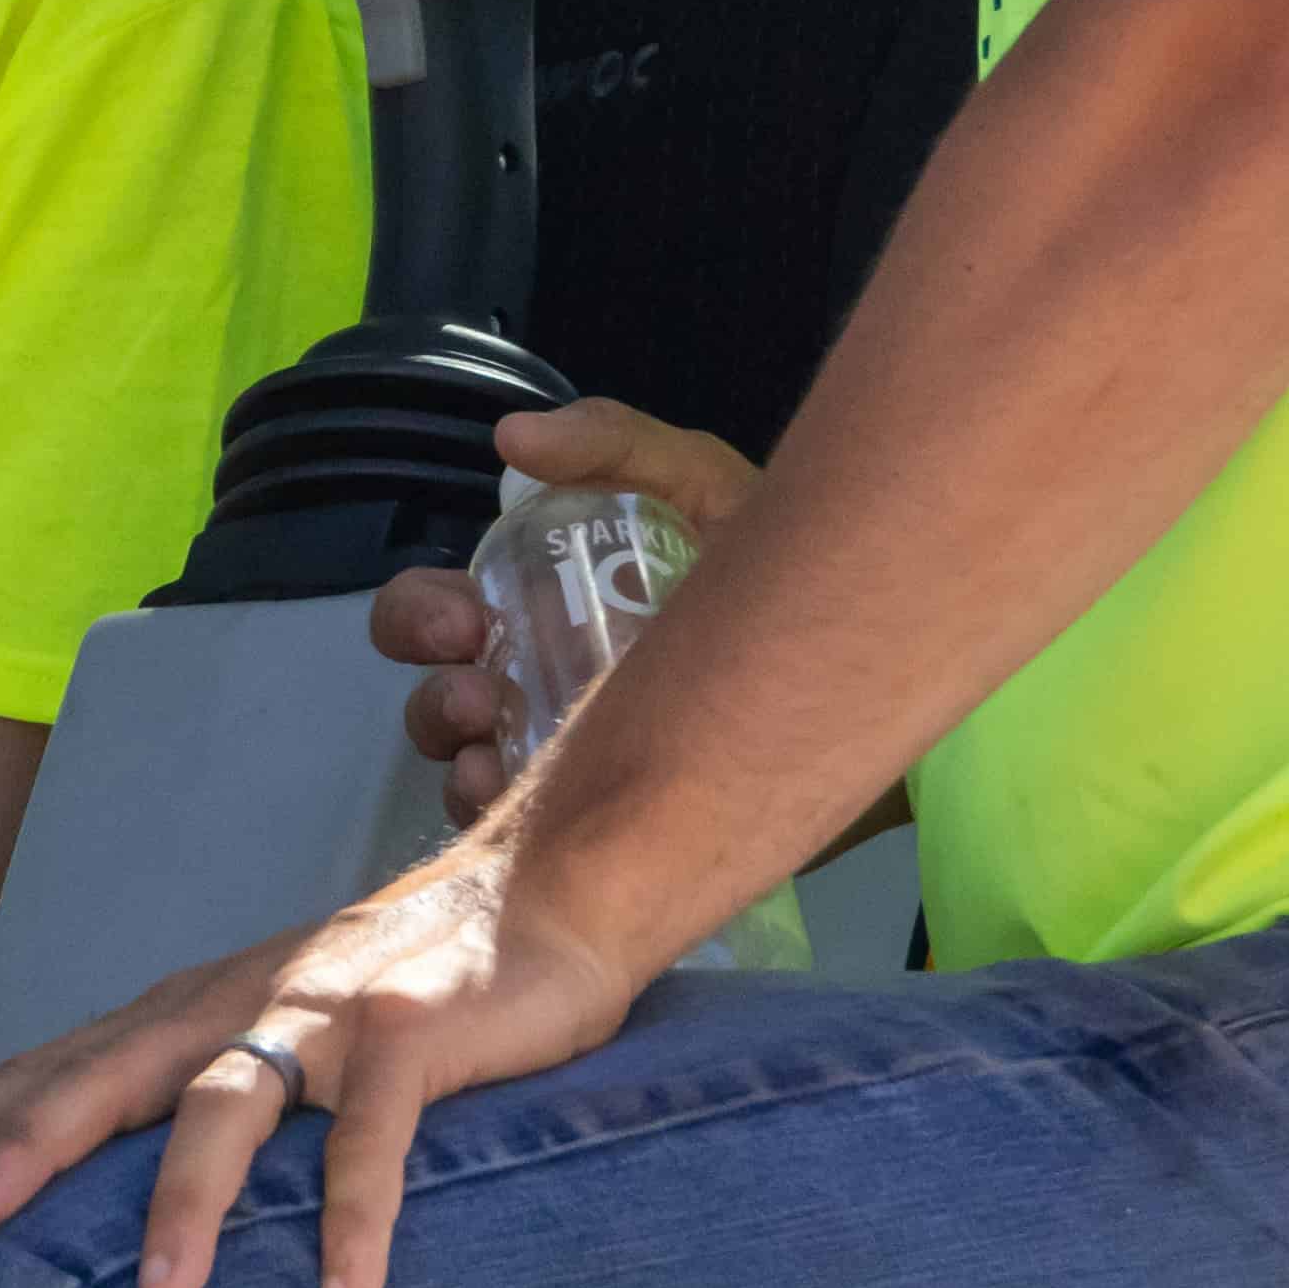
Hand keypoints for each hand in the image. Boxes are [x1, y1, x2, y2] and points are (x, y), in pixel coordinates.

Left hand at [0, 822, 666, 1287]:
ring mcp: (324, 1015)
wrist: (545, 890)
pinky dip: (358, 1216)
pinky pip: (378, 1137)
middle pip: (111, 1075)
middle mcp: (239, 1003)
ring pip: (232, 1105)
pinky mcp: (414, 1034)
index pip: (60, 1061)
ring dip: (191, 1201)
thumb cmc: (400, 979)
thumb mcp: (275, 1021)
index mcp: (194, 1008)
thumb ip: (202, 1081)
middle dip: (28, 1147)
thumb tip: (116, 1183)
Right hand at [357, 399, 769, 823]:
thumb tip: (510, 438)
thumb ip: (616, 444)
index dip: (420, 618)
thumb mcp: (703, 487)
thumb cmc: (777, 578)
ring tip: (499, 764)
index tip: (465, 622)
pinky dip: (507, 836)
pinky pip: (524, 849)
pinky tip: (532, 821)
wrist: (868, 670)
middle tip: (478, 694)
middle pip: (437, 704)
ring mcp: (564, 770)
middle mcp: (536, 694)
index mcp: (538, 615)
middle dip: (434, 699)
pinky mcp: (604, 833)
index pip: (437, 616)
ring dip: (463, 770)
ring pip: (469, 779)